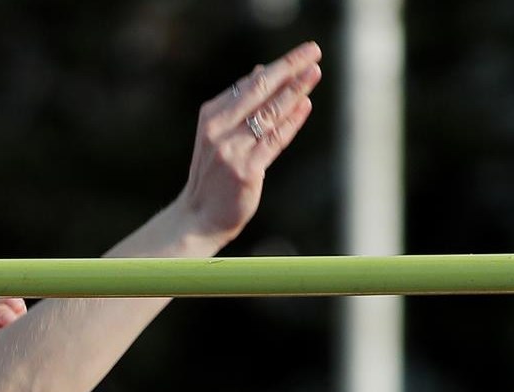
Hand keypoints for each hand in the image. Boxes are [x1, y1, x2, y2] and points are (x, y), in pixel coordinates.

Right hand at [176, 42, 322, 245]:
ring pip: (270, 114)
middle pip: (259, 91)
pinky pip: (275, 141)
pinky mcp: (246, 171)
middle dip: (289, 68)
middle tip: (314, 52)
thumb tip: (263, 71)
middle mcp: (218, 130)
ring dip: (295, 91)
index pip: (249, 84)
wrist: (199, 216)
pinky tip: (304, 106)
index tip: (302, 53)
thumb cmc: (215, 173)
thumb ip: (240, 105)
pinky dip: (291, 122)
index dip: (278, 66)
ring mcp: (231, 150)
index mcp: (211, 116)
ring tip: (314, 74)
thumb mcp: (219, 134)